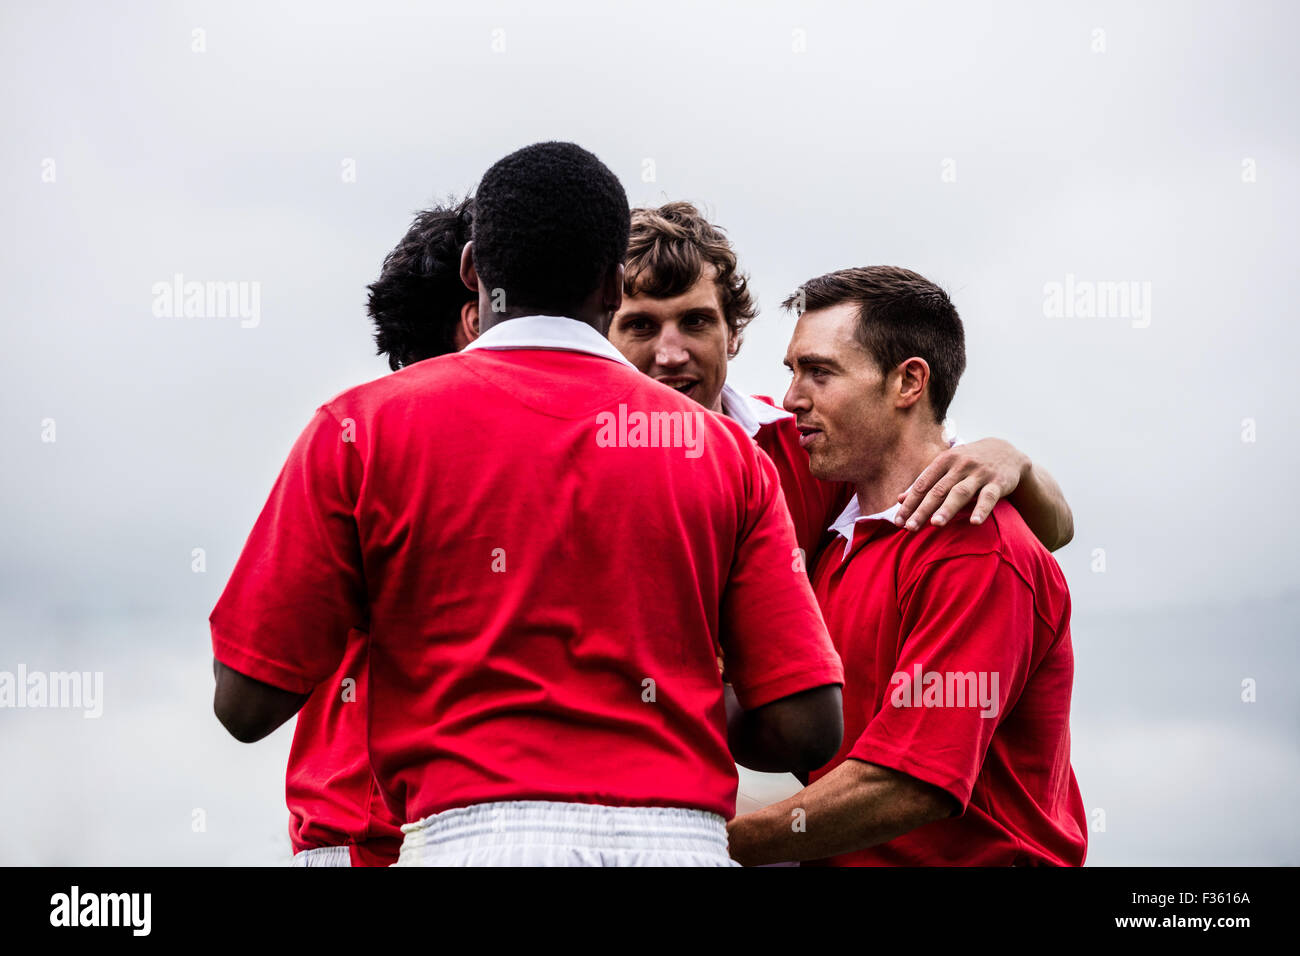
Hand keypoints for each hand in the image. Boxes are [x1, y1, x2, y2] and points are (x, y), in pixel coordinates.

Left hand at [894, 438, 1027, 530]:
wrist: (1006, 451)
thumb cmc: (968, 463)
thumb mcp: (946, 467)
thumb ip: (925, 483)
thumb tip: (899, 499)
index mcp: (944, 461)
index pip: (922, 484)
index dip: (910, 503)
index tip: (898, 521)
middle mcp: (960, 465)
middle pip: (938, 490)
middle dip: (923, 510)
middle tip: (910, 528)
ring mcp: (979, 473)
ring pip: (960, 492)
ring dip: (947, 508)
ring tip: (935, 524)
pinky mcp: (998, 482)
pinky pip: (988, 497)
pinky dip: (981, 509)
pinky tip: (974, 523)